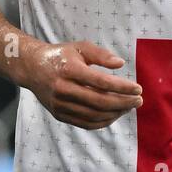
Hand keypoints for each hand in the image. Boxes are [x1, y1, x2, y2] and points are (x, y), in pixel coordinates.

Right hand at [21, 40, 142, 129]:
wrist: (32, 68)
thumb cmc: (61, 55)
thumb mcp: (80, 48)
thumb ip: (101, 54)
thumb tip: (121, 64)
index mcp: (69, 70)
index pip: (101, 82)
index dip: (122, 87)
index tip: (138, 88)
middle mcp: (63, 89)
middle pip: (99, 102)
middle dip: (123, 103)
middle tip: (139, 100)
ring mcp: (60, 105)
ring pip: (94, 115)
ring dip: (116, 113)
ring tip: (129, 106)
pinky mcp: (59, 115)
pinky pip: (86, 123)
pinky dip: (104, 121)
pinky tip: (115, 114)